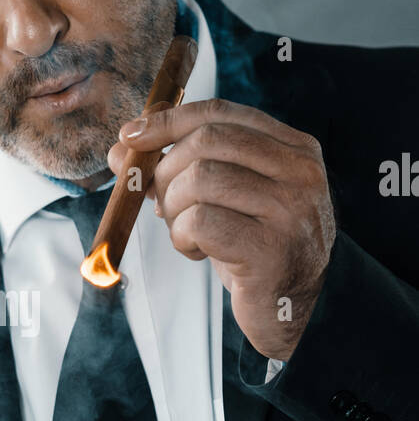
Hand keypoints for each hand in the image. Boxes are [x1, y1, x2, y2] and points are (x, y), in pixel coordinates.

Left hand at [107, 97, 335, 360]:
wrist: (290, 307)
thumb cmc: (252, 247)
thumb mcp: (221, 198)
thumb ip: (178, 168)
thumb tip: (121, 150)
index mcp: (293, 148)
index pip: (221, 114)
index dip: (168, 120)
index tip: (130, 136)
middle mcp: (300, 172)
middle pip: (206, 141)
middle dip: (166, 170)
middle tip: (159, 203)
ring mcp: (289, 210)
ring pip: (200, 179)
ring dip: (173, 209)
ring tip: (183, 232)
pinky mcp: (270, 249)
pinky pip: (200, 223)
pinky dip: (182, 237)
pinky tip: (195, 252)